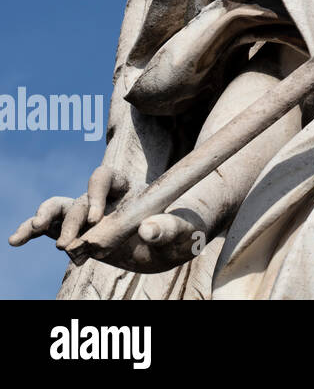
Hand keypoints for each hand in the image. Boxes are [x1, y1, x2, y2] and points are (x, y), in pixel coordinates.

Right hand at [8, 165, 209, 272]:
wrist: (172, 246)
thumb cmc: (184, 232)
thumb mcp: (186, 231)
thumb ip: (171, 228)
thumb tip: (148, 230)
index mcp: (129, 188)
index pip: (105, 177)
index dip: (95, 193)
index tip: (95, 218)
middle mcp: (104, 198)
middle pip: (79, 199)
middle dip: (71, 221)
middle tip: (70, 245)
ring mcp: (88, 216)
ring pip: (60, 209)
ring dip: (45, 221)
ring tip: (31, 235)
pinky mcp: (78, 234)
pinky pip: (50, 229)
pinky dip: (33, 231)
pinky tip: (17, 240)